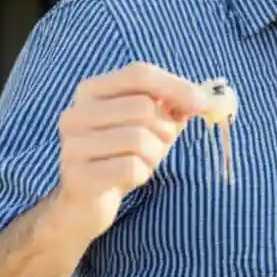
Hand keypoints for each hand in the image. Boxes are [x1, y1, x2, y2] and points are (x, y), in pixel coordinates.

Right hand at [53, 62, 206, 239]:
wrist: (84, 203)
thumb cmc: (121, 155)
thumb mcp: (149, 125)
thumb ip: (172, 105)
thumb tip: (204, 98)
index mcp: (92, 90)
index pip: (139, 73)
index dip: (175, 86)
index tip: (203, 103)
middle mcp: (76, 113)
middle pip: (143, 107)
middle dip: (163, 130)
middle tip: (158, 146)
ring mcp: (72, 144)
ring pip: (139, 139)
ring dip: (153, 155)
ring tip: (142, 163)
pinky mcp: (77, 175)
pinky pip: (130, 167)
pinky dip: (141, 174)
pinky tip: (128, 179)